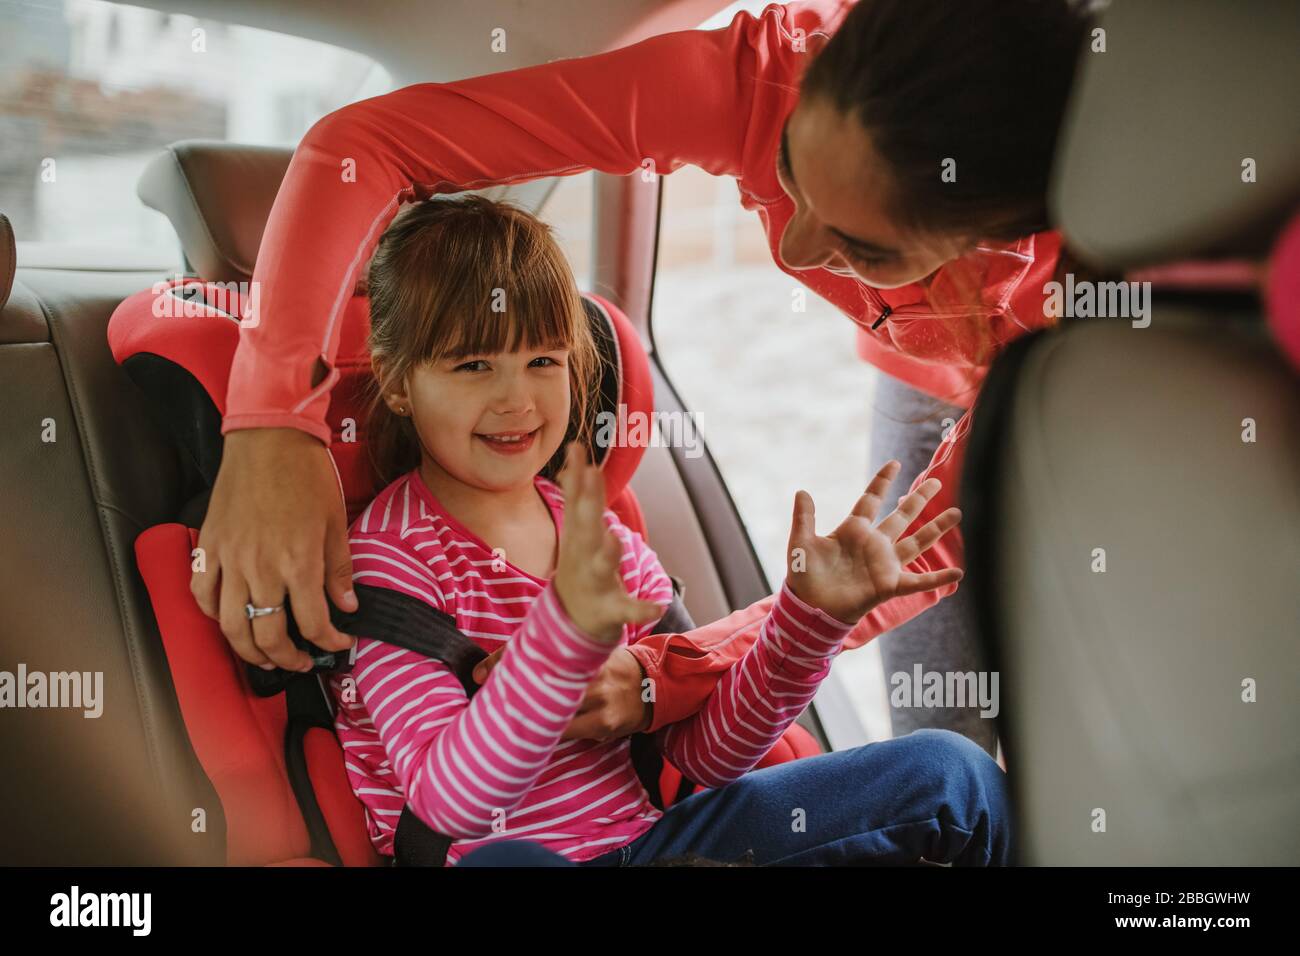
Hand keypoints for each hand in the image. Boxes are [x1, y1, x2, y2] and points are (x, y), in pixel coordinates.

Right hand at [191, 428, 357, 671]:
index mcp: (299, 562)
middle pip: (268, 635)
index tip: (340, 643)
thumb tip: (347, 606)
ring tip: (265, 656)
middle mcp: (262, 568)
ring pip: (231, 625)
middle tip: (302, 662)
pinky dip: (213, 614)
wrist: (269, 439)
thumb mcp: (336, 523)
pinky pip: (202, 593)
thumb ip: (339, 569)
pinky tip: (229, 619)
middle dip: (288, 658)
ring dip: (248, 650)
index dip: (330, 642)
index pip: (314, 623)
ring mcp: (230, 559)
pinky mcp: (209, 547)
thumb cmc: (307, 476)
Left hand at [473, 645, 652, 739]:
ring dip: (526, 718)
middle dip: (512, 693)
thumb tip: (513, 658)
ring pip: (552, 713)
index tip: (478, 672)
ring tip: (499, 722)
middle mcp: (589, 674)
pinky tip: (530, 739)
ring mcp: (597, 701)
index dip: (505, 661)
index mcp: (583, 652)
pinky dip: (548, 736)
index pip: (538, 654)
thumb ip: (559, 654)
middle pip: (541, 684)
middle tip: (482, 699)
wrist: (652, 686)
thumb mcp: (588, 653)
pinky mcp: (603, 724)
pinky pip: (568, 733)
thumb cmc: (611, 667)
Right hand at [552, 443, 665, 644]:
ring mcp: (596, 581)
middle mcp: (584, 555)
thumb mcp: (575, 529)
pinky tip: (656, 607)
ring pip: (601, 565)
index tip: (577, 449)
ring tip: (615, 537)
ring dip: (607, 552)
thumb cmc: (579, 564)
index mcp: (578, 536)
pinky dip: (640, 609)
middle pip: (585, 527)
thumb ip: (576, 493)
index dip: (576, 475)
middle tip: (592, 474)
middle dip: (589, 504)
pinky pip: (627, 609)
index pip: (576, 501)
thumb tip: (575, 453)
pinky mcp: (611, 608)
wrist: (572, 618)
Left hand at [785, 460, 962, 624]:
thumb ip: (804, 518)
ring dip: (936, 528)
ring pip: (917, 541)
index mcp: (853, 530)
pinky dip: (938, 578)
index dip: (882, 482)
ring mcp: (884, 564)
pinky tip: (959, 573)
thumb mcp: (801, 543)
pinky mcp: (890, 585)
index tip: (895, 464)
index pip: (871, 500)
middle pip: (902, 516)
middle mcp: (874, 544)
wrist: (810, 608)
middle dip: (919, 499)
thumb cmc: (805, 577)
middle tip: (936, 481)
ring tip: (957, 513)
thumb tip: (802, 491)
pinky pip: (918, 581)